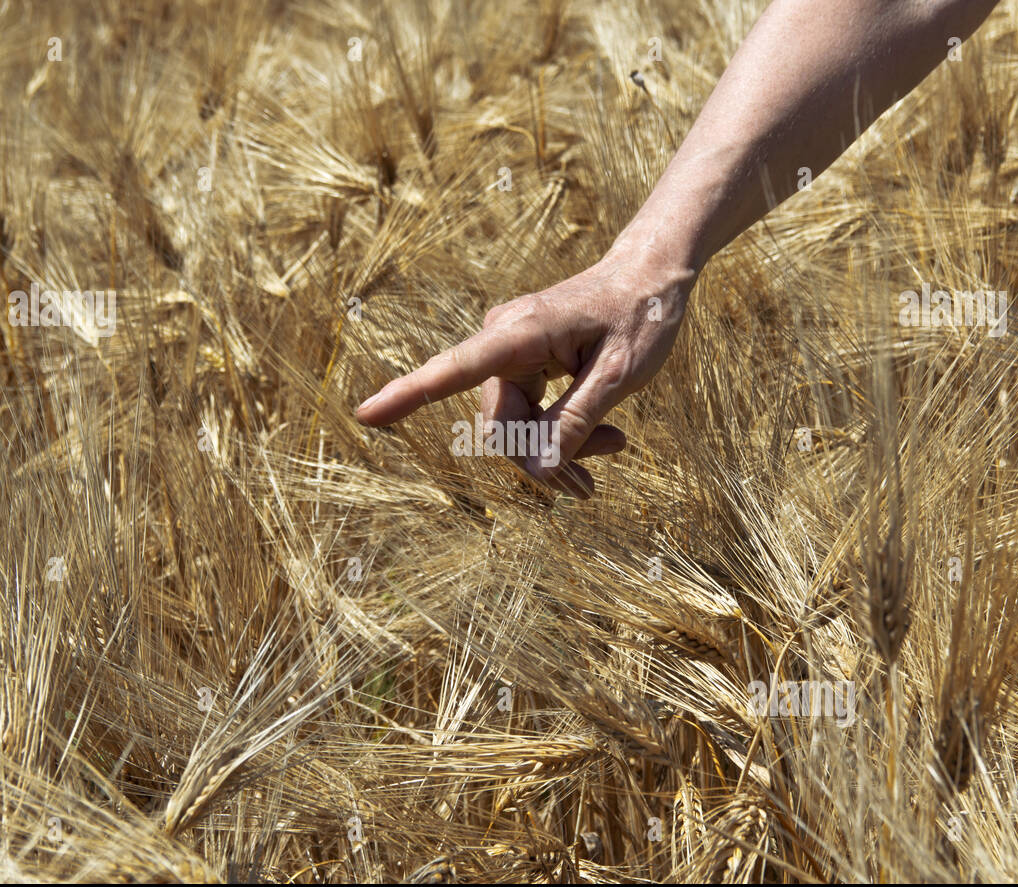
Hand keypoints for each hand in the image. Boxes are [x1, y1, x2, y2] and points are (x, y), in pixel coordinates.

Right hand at [354, 245, 695, 497]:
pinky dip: (561, 434)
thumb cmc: (641, 314)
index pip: (454, 371)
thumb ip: (578, 421)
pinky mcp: (524, 363)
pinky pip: (528, 414)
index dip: (409, 395)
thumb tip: (539, 471)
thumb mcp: (621, 374)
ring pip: (515, 426)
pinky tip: (607, 441)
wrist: (652, 273)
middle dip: (542, 457)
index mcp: (519, 333)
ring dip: (558, 449)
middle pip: (500, 425)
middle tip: (594, 481)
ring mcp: (511, 353)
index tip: (366, 414)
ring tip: (616, 448)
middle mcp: (503, 340)